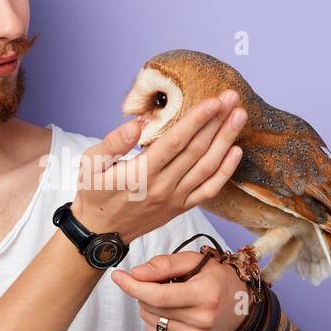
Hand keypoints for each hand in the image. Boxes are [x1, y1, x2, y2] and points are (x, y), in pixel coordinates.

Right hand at [70, 90, 246, 243]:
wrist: (101, 233)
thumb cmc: (94, 194)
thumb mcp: (91, 165)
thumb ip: (113, 142)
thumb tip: (137, 123)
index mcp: (141, 174)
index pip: (175, 142)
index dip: (196, 121)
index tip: (213, 101)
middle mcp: (162, 187)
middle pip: (197, 150)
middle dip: (217, 122)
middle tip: (233, 98)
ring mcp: (175, 199)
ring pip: (208, 168)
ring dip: (226, 140)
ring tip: (239, 117)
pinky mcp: (181, 208)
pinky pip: (209, 190)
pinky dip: (225, 172)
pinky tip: (236, 152)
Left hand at [110, 251, 252, 330]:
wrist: (241, 308)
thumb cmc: (216, 279)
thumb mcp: (195, 261)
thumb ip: (164, 264)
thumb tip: (135, 274)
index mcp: (205, 295)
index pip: (157, 295)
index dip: (133, 286)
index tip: (118, 276)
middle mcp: (202, 320)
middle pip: (151, 307)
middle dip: (144, 291)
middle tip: (159, 282)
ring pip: (150, 321)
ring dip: (148, 306)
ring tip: (168, 297)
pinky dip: (154, 321)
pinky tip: (169, 311)